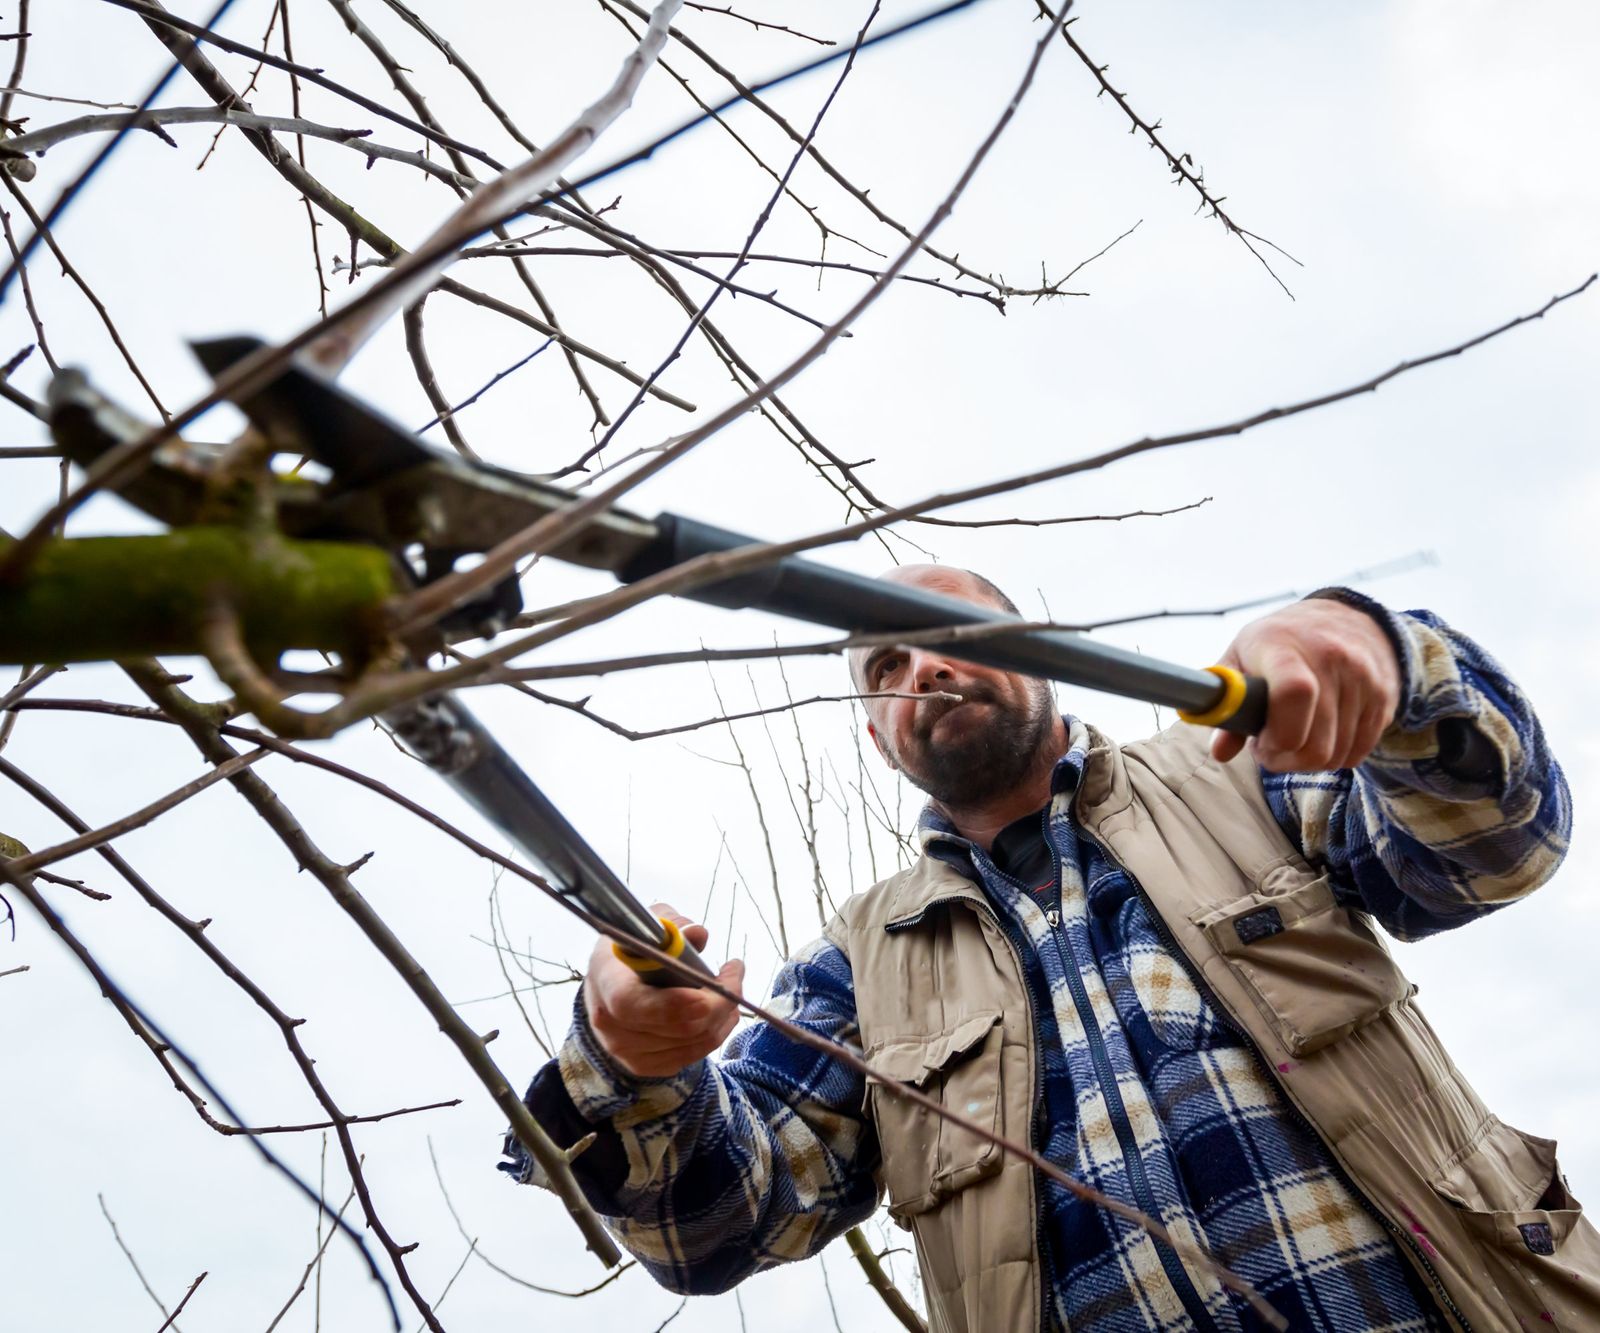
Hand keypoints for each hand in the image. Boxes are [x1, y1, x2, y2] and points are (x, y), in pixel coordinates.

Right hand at [583, 903, 745, 1077]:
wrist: (607, 986)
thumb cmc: (632, 951)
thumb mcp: (648, 927)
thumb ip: (673, 926)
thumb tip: (698, 934)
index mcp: (606, 982)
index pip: (632, 1003)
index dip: (676, 1001)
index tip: (715, 977)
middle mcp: (610, 1024)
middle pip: (678, 1026)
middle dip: (720, 1000)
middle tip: (735, 974)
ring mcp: (626, 1051)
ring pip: (694, 1042)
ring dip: (723, 1016)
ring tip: (730, 990)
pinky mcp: (644, 1066)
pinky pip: (693, 1055)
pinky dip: (715, 1033)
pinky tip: (717, 1012)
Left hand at [1211, 598, 1401, 771]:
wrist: (1344, 617)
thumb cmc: (1279, 643)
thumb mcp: (1241, 658)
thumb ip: (1225, 704)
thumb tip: (1219, 751)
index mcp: (1284, 646)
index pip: (1294, 695)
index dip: (1277, 736)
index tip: (1260, 742)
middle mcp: (1331, 658)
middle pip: (1316, 743)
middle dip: (1286, 759)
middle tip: (1271, 747)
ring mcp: (1363, 678)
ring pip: (1336, 755)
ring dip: (1308, 760)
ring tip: (1293, 737)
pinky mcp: (1385, 697)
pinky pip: (1359, 753)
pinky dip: (1335, 756)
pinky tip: (1318, 736)